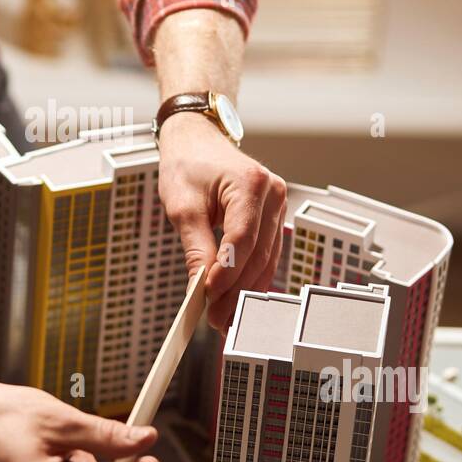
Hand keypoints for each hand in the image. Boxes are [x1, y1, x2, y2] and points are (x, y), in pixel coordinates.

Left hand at [156, 111, 287, 329]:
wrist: (197, 142)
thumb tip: (199, 289)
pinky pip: (266, 253)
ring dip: (244, 289)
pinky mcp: (274, 217)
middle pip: (257, 254)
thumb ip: (195, 249)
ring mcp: (278, 205)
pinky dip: (250, 276)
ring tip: (223, 315)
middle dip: (235, 289)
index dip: (226, 273)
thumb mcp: (183, 207)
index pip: (242, 239)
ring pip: (265, 259)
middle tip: (215, 319)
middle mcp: (274, 193)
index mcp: (251, 183)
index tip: (207, 297)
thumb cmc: (187, 166)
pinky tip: (235, 296)